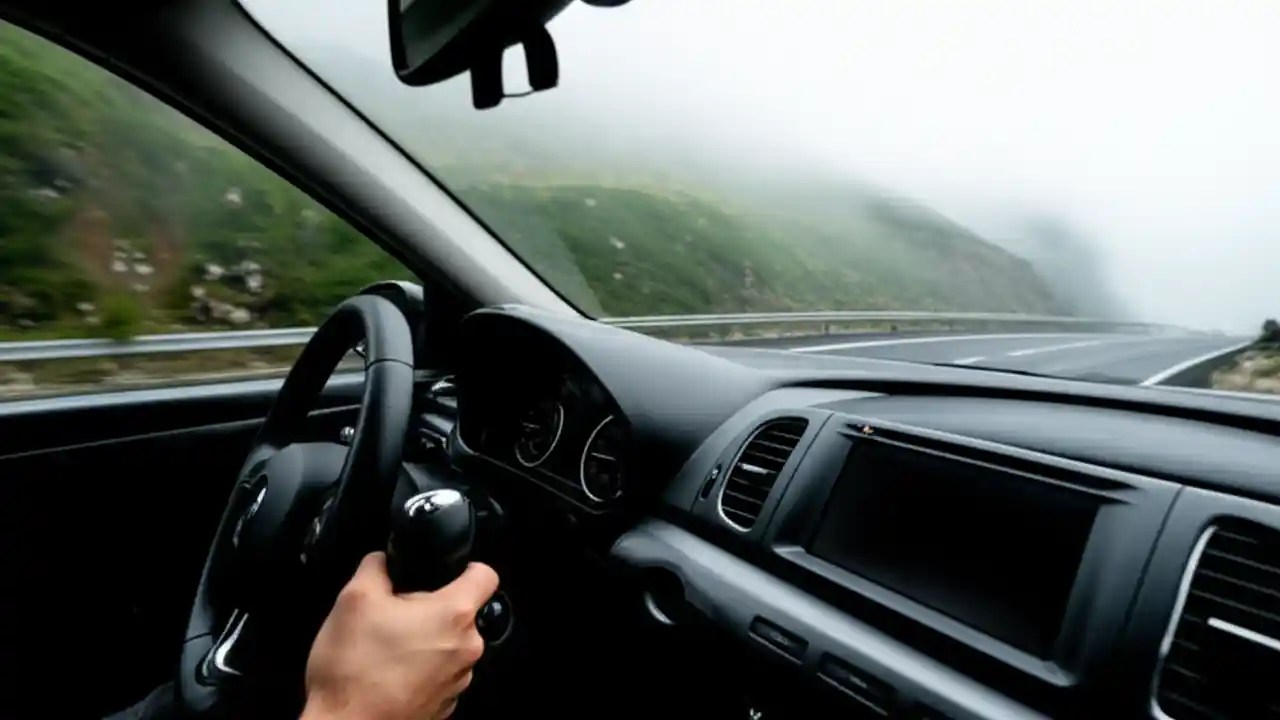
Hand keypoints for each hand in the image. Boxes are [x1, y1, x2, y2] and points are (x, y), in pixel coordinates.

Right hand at [300, 552, 498, 719]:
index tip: (446, 571)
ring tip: (388, 647)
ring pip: (450, 644)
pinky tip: (390, 672)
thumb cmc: (353, 668)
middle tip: (395, 615)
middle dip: (431, 608)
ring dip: (426, 641)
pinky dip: (421, 669)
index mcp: (453, 615)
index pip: (485, 575)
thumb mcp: (354, 598)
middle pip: (462, 612)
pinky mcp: (444, 704)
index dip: (465, 566)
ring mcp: (458, 680)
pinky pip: (439, 674)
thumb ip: (376, 567)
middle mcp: (465, 649)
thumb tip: (382, 560)